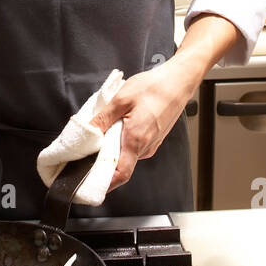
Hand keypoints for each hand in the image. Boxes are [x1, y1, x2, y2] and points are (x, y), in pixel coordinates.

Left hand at [91, 61, 193, 193]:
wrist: (179, 81)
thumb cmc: (155, 87)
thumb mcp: (121, 98)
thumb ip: (103, 118)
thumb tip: (88, 132)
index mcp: (136, 139)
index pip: (121, 174)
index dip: (105, 184)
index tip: (89, 184)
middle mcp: (145, 147)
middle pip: (120, 165)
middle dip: (102, 162)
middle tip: (87, 152)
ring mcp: (151, 144)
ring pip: (127, 155)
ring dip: (112, 149)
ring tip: (102, 133)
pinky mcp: (153, 139)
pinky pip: (133, 147)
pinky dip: (122, 142)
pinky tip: (117, 127)